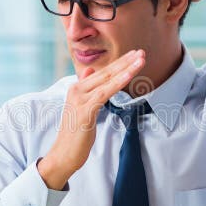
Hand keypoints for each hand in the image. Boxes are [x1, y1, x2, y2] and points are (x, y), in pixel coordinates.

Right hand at [37, 50, 145, 189]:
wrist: (63, 154)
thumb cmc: (75, 134)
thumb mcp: (81, 107)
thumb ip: (85, 88)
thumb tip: (88, 70)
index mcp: (77, 88)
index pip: (102, 72)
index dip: (119, 62)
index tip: (134, 54)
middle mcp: (77, 90)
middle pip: (106, 72)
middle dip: (125, 61)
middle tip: (141, 52)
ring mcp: (80, 100)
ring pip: (107, 80)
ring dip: (126, 68)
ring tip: (141, 59)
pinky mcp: (85, 110)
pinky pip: (105, 93)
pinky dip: (118, 82)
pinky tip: (129, 75)